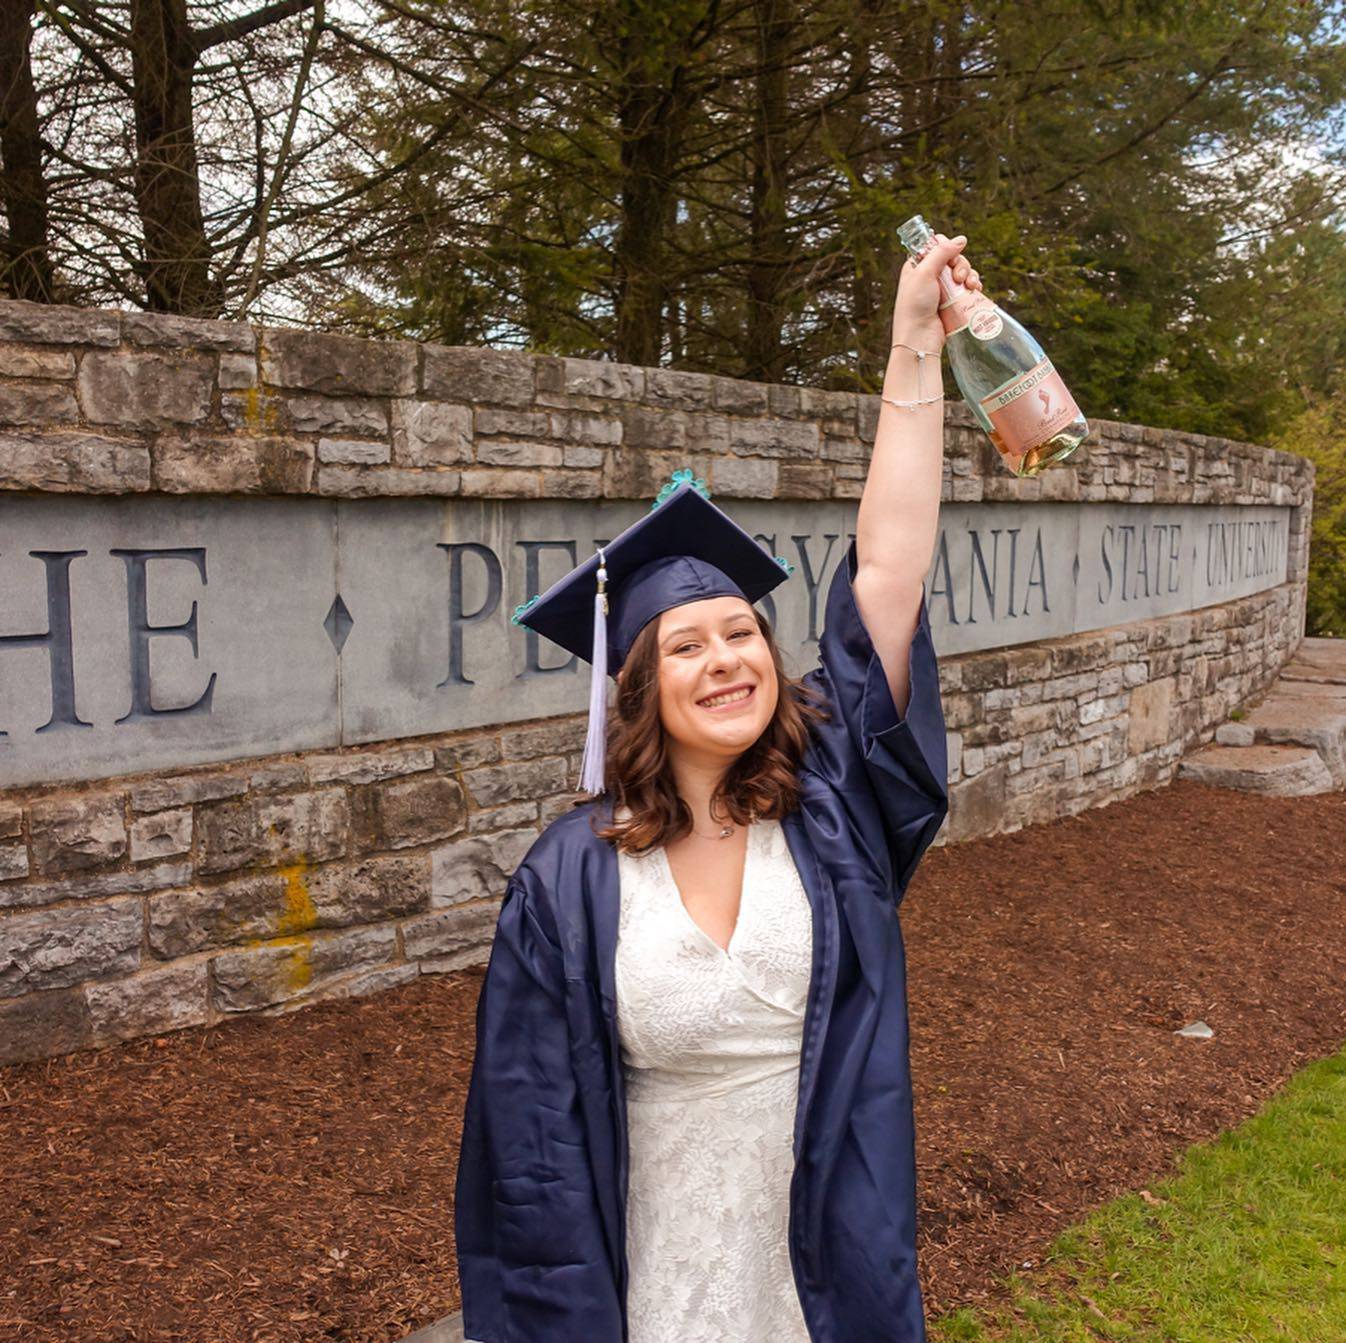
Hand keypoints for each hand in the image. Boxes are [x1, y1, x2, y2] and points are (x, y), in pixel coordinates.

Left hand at [891, 232, 982, 354]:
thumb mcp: (924, 273)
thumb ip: (941, 252)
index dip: (947, 249)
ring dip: (969, 275)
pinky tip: (975, 290)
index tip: (949, 259)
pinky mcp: (952, 302)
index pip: (937, 246)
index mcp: (917, 266)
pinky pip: (967, 287)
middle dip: (961, 264)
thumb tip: (961, 239)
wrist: (919, 338)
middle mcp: (929, 276)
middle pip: (953, 258)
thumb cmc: (915, 306)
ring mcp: (941, 289)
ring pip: (962, 272)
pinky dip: (973, 285)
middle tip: (958, 278)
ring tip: (968, 286)